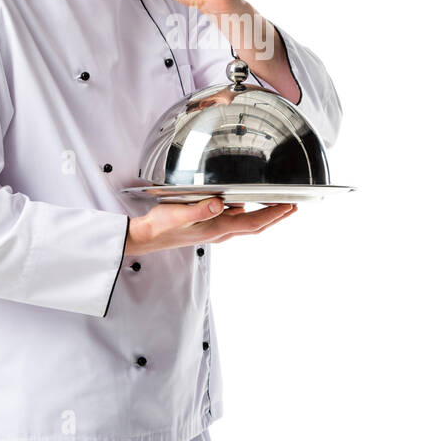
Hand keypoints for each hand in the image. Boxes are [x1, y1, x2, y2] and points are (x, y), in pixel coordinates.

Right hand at [127, 198, 297, 255]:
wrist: (147, 237)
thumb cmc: (162, 225)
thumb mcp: (179, 214)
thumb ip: (199, 209)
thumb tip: (219, 204)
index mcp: (217, 227)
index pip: (252, 222)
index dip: (273, 215)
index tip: (289, 207)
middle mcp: (220, 231)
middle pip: (255, 225)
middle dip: (276, 216)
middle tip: (293, 207)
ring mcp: (215, 230)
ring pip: (246, 223)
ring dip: (264, 215)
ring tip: (277, 205)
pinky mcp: (208, 226)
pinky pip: (234, 220)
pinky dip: (247, 213)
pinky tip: (245, 204)